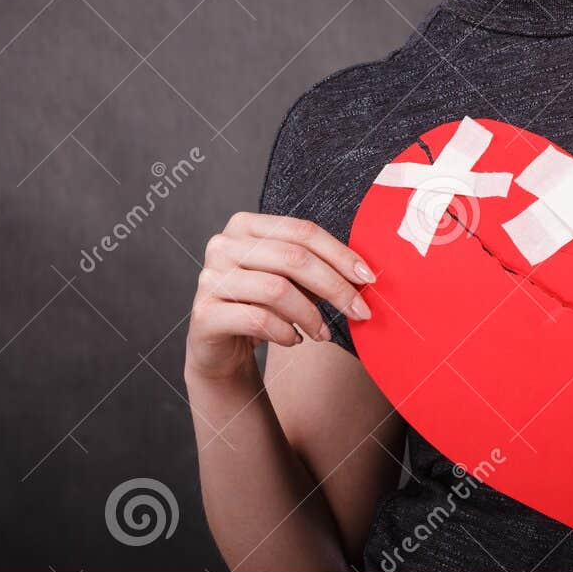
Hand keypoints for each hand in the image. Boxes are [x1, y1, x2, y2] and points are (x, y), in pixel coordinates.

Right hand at [185, 212, 377, 382]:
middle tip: (360, 312)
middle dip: (335, 287)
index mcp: (247, 225)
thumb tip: (364, 273)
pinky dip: (285, 333)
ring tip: (322, 333)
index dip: (341, 254)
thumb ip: (319, 268)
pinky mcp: (204, 313)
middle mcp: (223, 245)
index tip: (368, 278)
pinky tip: (294, 339)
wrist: (221, 346)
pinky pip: (258, 319)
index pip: (303, 232)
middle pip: (294, 258)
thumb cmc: (263, 305)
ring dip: (311, 315)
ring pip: (277, 290)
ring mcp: (210, 278)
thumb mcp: (293, 280)